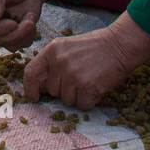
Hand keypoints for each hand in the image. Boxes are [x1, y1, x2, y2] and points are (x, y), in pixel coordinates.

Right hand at [0, 0, 46, 49]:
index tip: (14, 24)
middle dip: (14, 34)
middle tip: (29, 23)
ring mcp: (1, 32)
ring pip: (9, 45)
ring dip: (23, 35)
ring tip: (30, 20)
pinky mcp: (14, 36)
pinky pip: (22, 44)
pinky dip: (29, 35)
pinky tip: (31, 21)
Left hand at [23, 14, 149, 109]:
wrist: (120, 44)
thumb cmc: (95, 47)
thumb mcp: (68, 48)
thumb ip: (53, 66)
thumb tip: (40, 89)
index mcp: (52, 50)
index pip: (31, 72)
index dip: (30, 88)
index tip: (34, 97)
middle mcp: (59, 62)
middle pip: (52, 91)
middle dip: (65, 90)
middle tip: (80, 77)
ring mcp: (73, 75)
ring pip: (67, 100)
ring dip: (78, 96)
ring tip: (90, 79)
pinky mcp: (87, 87)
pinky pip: (82, 105)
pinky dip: (90, 101)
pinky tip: (97, 86)